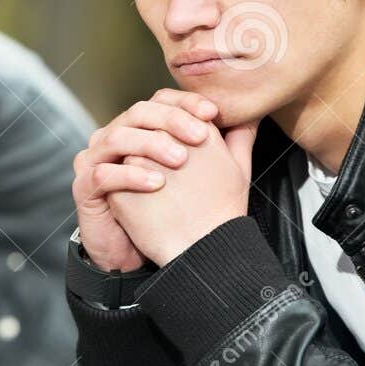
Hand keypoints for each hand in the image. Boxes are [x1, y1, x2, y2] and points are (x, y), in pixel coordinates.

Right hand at [71, 89, 219, 271]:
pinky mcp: (84, 185)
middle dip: (171, 120)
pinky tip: (157, 183)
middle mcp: (116, 137)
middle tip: (200, 135)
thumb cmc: (172, 211)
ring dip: (151, 144)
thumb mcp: (206, 174)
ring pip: (117, 136)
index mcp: (141, 129)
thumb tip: (251, 118)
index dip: (185, 102)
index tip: (214, 113)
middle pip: (138, 112)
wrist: (142, 253)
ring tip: (180, 159)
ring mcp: (96, 159)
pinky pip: (103, 174)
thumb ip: (226, 145)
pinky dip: (131, 176)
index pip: (160, 101)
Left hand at [108, 119, 257, 267]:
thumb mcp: (240, 171)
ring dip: (138, 167)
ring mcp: (141, 162)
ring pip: (130, 152)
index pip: (173, 113)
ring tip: (157, 194)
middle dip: (154, 148)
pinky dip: (126, 189)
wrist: (201, 252)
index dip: (172, 132)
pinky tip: (143, 206)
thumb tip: (248, 118)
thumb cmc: (223, 214)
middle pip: (150, 130)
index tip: (177, 153)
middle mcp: (167, 141)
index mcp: (198, 132)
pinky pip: (116, 178)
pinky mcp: (122, 185)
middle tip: (167, 176)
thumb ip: (241, 137)